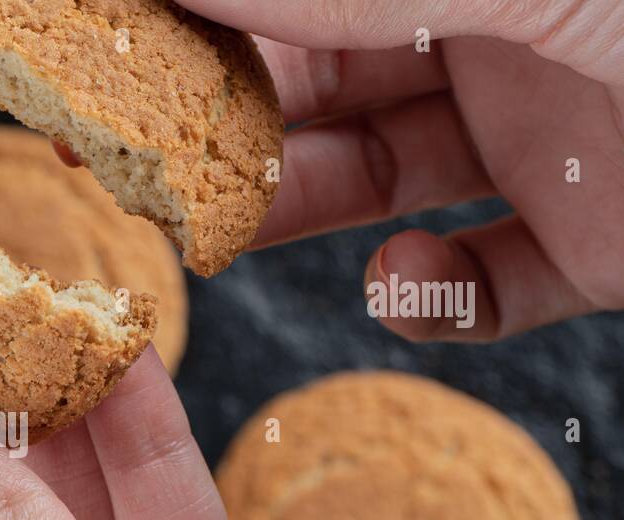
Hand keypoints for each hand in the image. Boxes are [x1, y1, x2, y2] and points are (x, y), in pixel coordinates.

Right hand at [175, 0, 623, 341]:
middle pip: (328, 94)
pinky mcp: (589, 252)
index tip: (127, 62)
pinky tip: (405, 277)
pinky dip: (430, 303)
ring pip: (382, 187)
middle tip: (150, 164)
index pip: (314, 2)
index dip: (218, 28)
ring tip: (225, 233)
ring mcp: (543, 154)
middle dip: (235, 129)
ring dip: (292, 212)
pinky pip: (484, 292)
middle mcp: (503, 52)